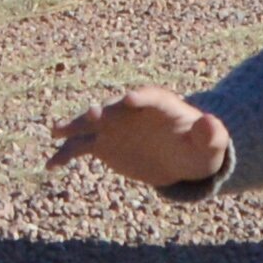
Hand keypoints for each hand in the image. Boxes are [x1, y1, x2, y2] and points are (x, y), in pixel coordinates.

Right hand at [46, 86, 232, 191]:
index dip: (139, 98)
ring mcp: (112, 128)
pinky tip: (51, 165)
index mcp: (158, 104)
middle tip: (93, 113)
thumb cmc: (199, 145)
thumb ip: (210, 133)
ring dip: (74, 127)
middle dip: (103, 111)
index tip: (129, 99)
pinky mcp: (102, 146)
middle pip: (113, 109)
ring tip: (57, 132)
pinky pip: (80, 148)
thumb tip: (210, 123)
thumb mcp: (211, 142)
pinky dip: (65, 154)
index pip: (148, 97)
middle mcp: (129, 111)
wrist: (181, 157)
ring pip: (89, 126)